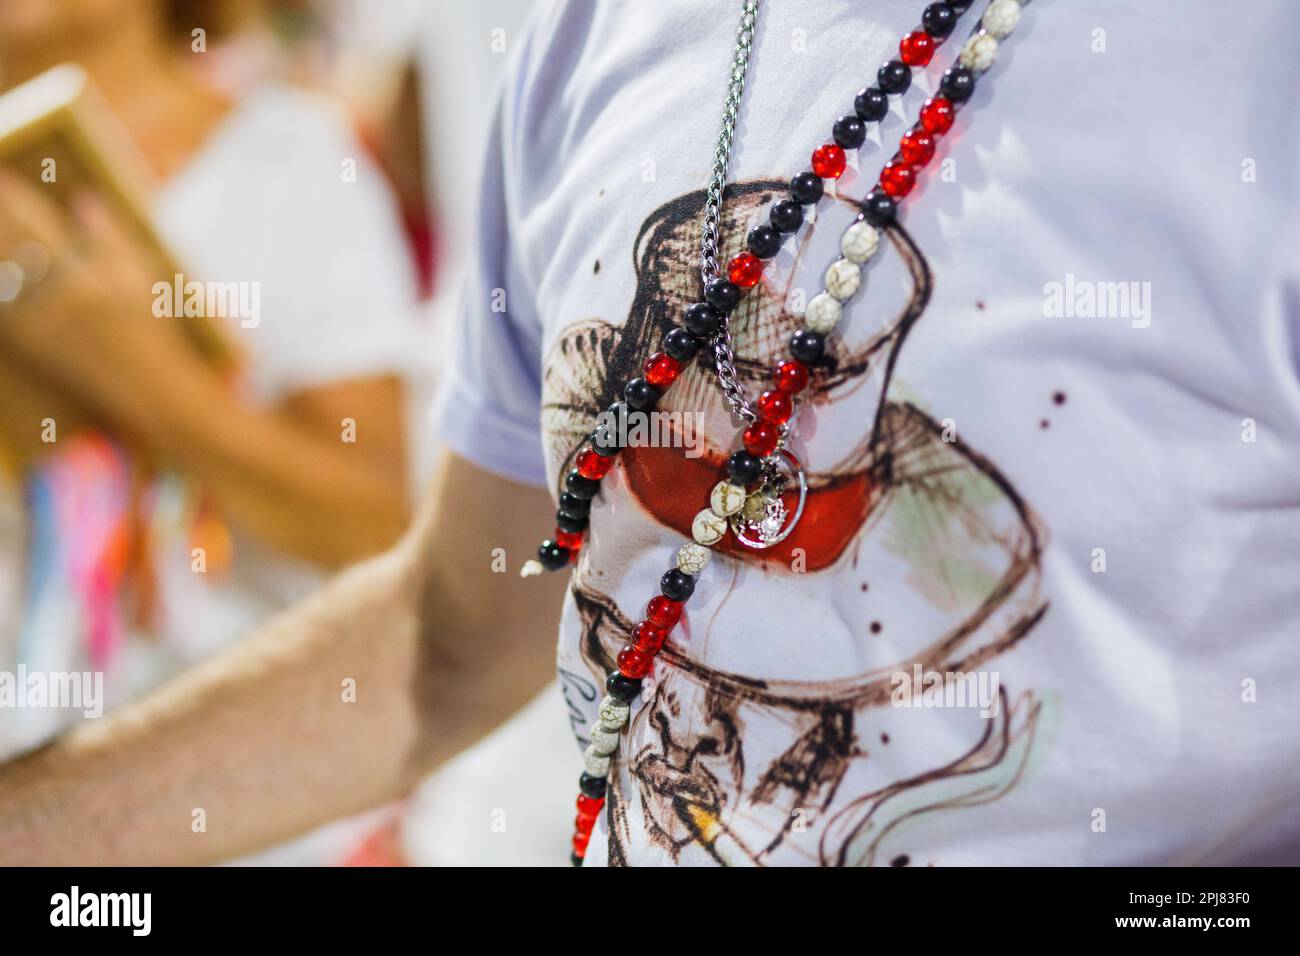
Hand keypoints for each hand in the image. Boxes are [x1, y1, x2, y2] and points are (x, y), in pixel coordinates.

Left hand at [0, 165, 198, 441]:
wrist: (149, 386)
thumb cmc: (154, 330)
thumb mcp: (142, 279)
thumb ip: (112, 239)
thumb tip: (85, 200)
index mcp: (89, 277)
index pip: (39, 226)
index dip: (17, 199)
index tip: (6, 177)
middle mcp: (59, 300)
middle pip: (12, 246)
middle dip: (1, 218)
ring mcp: (41, 323)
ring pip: (3, 274)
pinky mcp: (31, 341)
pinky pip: (2, 305)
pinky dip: (0, 283)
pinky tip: (2, 270)